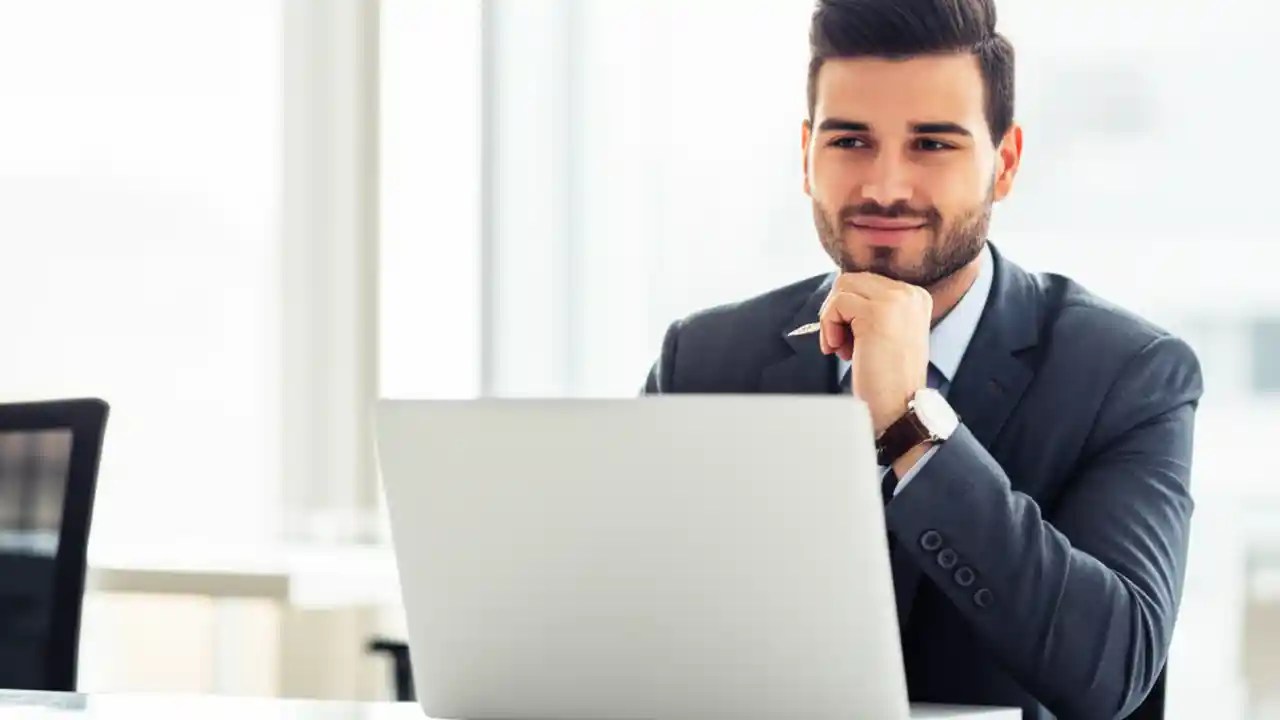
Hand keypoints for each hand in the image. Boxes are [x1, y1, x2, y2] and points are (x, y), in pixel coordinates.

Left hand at [818, 273, 931, 434]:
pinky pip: (838, 303)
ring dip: (832, 319)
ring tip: (842, 348)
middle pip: (852, 279)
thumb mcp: (885, 333)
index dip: (848, 308)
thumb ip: (870, 308)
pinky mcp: (878, 312)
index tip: (851, 338)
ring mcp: (896, 300)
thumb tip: (837, 292)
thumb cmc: (886, 378)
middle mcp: (910, 293)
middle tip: (842, 343)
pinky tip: (839, 350)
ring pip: (842, 287)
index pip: (866, 281)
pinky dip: (829, 326)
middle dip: (838, 311)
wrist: (899, 409)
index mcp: (915, 296)